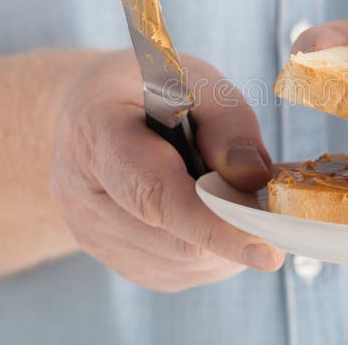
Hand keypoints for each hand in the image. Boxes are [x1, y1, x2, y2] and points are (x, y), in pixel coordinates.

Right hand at [51, 51, 283, 291]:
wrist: (88, 113)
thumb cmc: (146, 87)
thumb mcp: (192, 76)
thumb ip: (228, 120)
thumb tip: (254, 178)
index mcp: (95, 131)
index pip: (153, 192)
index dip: (211, 225)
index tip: (265, 250)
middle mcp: (79, 194)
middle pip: (174, 238)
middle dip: (233, 226)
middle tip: (269, 199)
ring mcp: (92, 234)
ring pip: (182, 263)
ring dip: (224, 241)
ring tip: (228, 190)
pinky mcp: (113, 259)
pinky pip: (177, 272)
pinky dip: (210, 251)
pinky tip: (210, 211)